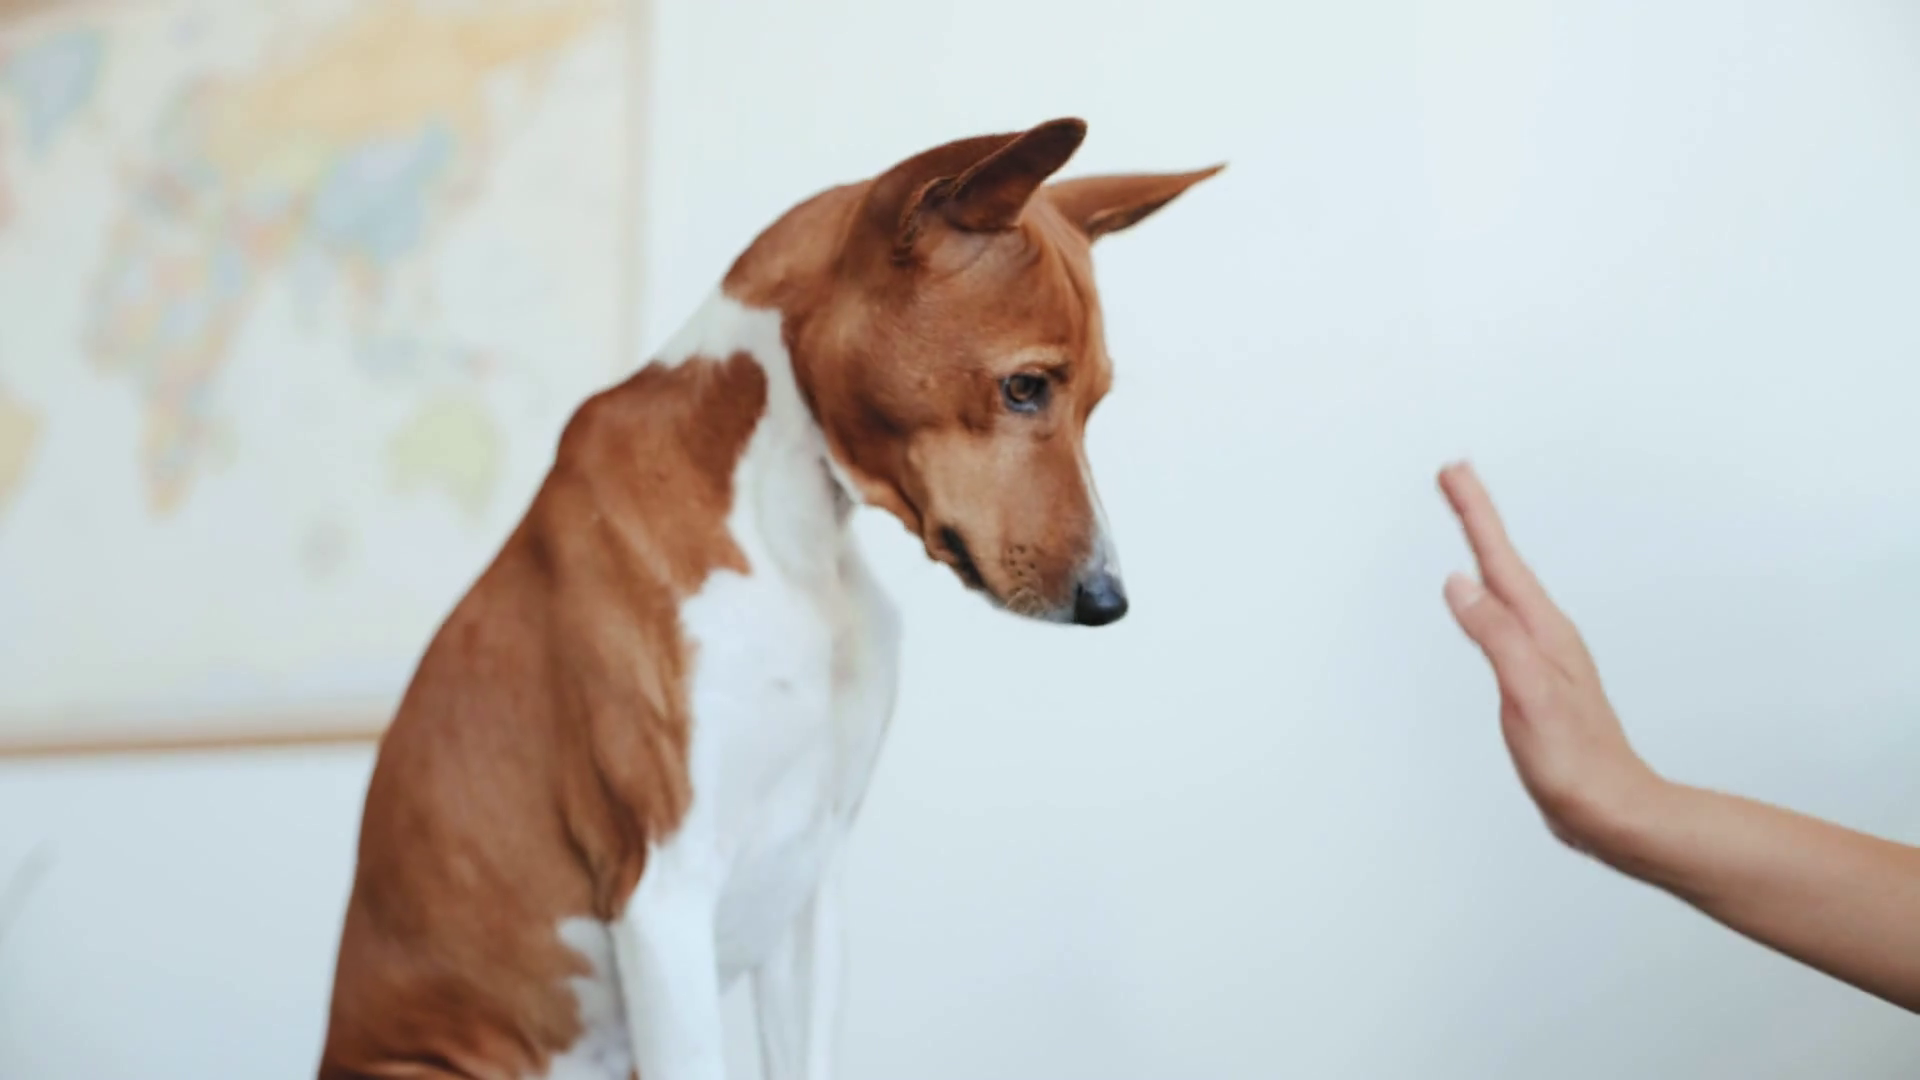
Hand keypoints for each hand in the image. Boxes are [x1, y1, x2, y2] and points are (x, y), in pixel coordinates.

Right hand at [1437, 462, 1659, 853]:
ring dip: (1484, 551)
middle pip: (1502, 563)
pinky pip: (1503, 620)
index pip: (1498, 559)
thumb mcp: (1527, 692)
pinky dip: (1487, 596)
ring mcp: (1542, 656)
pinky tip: (1485, 603)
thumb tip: (1460, 581)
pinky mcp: (1536, 680)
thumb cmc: (1574, 760)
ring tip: (1468, 525)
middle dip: (1476, 518)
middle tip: (1454, 478)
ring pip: (1504, 589)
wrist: (1612, 810)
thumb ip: (1495, 634)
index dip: (1474, 513)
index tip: (1453, 473)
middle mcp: (1545, 635)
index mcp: (1543, 630)